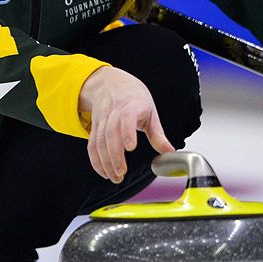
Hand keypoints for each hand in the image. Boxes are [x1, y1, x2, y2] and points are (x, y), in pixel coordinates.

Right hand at [78, 67, 174, 182]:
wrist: (111, 83)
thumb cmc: (134, 98)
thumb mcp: (151, 112)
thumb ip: (158, 135)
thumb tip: (170, 153)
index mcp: (131, 106)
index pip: (126, 118)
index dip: (127, 132)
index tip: (131, 147)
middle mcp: (113, 112)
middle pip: (111, 134)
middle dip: (115, 156)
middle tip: (122, 173)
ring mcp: (102, 120)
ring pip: (100, 141)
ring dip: (105, 162)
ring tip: (115, 177)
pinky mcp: (95, 127)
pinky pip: (92, 145)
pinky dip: (96, 160)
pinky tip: (104, 172)